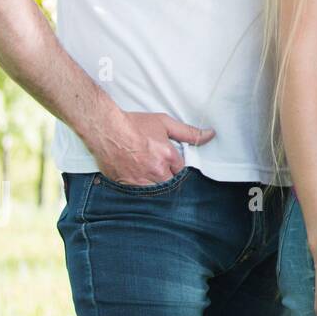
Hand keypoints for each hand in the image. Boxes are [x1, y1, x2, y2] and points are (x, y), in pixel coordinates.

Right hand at [89, 111, 213, 184]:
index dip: (175, 165)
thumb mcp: (165, 123)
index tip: (168, 161)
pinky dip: (139, 186)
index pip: (180, 170)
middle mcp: (156, 170)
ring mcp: (140, 179)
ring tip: (146, 170)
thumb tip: (210, 134)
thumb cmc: (135, 124)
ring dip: (153, 182)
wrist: (106, 129)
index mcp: (168, 156)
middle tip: (157, 166)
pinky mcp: (126, 184)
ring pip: (155, 189)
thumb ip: (188, 132)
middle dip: (166, 176)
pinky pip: (138, 191)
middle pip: (169, 182)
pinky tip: (135, 174)